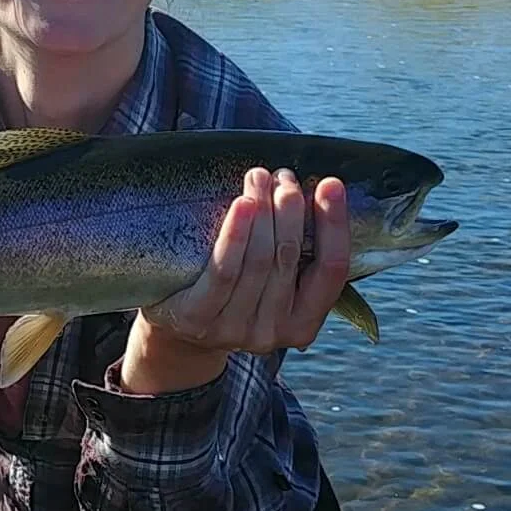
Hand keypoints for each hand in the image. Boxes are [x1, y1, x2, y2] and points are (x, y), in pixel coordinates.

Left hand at [120, 167, 351, 395]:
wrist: (176, 327)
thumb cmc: (234, 289)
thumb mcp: (271, 282)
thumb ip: (296, 252)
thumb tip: (319, 189)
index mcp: (303, 324)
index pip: (332, 271)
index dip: (334, 225)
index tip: (331, 184)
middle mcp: (273, 333)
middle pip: (289, 257)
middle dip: (290, 208)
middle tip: (283, 176)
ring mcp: (234, 330)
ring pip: (258, 260)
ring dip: (263, 211)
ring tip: (259, 177)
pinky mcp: (197, 319)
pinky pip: (223, 272)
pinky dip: (235, 234)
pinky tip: (242, 204)